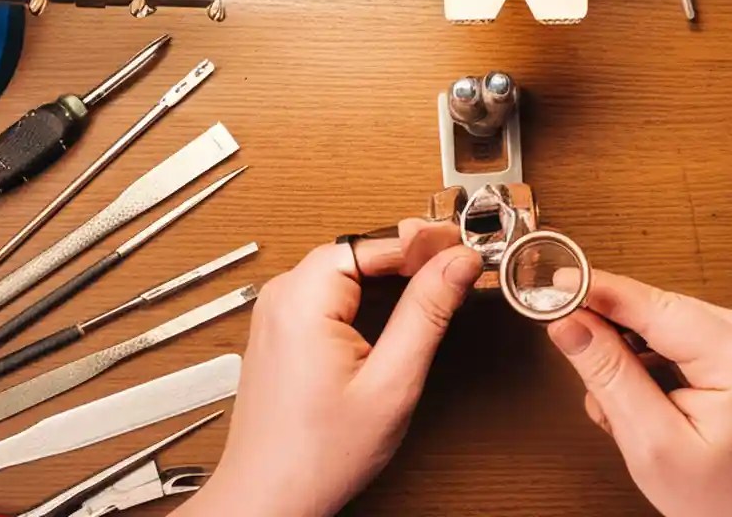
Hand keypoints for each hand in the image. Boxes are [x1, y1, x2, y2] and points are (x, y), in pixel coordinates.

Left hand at [174, 219, 481, 516]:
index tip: (462, 247)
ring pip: (348, 272)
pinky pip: (333, 294)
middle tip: (458, 265)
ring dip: (393, 277)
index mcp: (302, 299)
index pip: (374, 242)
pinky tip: (401, 315)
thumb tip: (457, 265)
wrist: (269, 498)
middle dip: (412, 256)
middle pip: (360, 251)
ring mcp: (278, 313)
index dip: (424, 241)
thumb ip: (427, 314)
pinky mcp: (284, 330)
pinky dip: (371, 298)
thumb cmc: (316, 455)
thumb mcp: (391, 382)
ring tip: (438, 288)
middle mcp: (282, 297)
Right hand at [547, 270, 731, 516]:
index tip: (554, 284)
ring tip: (628, 412)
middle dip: (612, 343)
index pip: (651, 304)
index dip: (596, 290)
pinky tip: (646, 403)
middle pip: (653, 311)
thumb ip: (610, 376)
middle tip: (587, 380)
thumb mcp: (653, 444)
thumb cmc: (730, 498)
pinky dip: (648, 365)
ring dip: (629, 359)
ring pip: (657, 324)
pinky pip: (673, 337)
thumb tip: (571, 325)